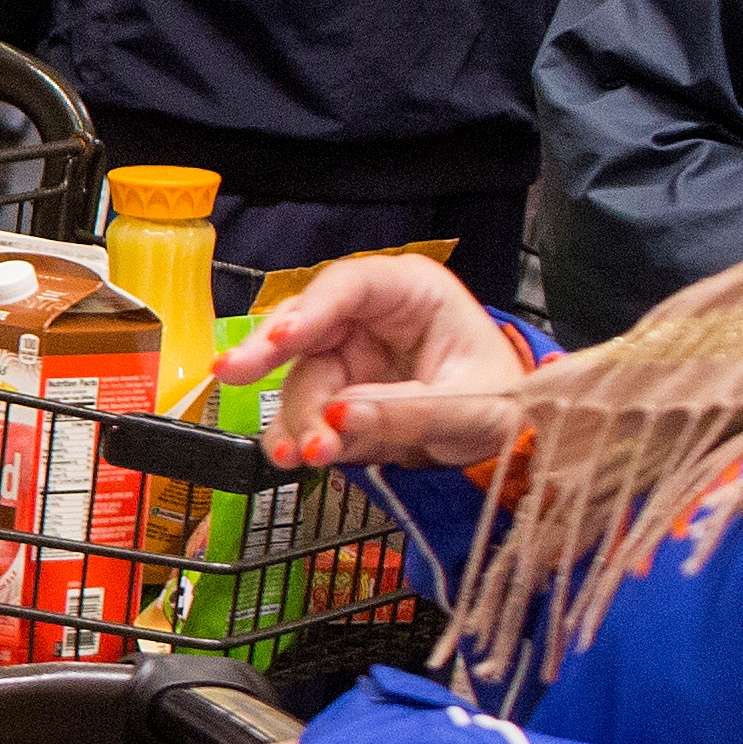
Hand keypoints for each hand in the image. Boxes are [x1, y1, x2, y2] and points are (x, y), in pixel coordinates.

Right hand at [223, 253, 523, 468]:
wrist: (509, 440)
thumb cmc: (504, 401)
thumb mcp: (475, 407)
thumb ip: (410, 413)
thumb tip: (339, 420)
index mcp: (412, 293)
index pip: (351, 286)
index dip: (313, 309)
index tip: (284, 338)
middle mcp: (369, 320)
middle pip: (306, 326)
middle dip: (269, 354)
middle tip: (233, 375)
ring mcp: (347, 360)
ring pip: (300, 380)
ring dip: (295, 419)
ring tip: (302, 455)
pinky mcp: (335, 400)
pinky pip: (304, 417)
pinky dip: (296, 439)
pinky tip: (293, 457)